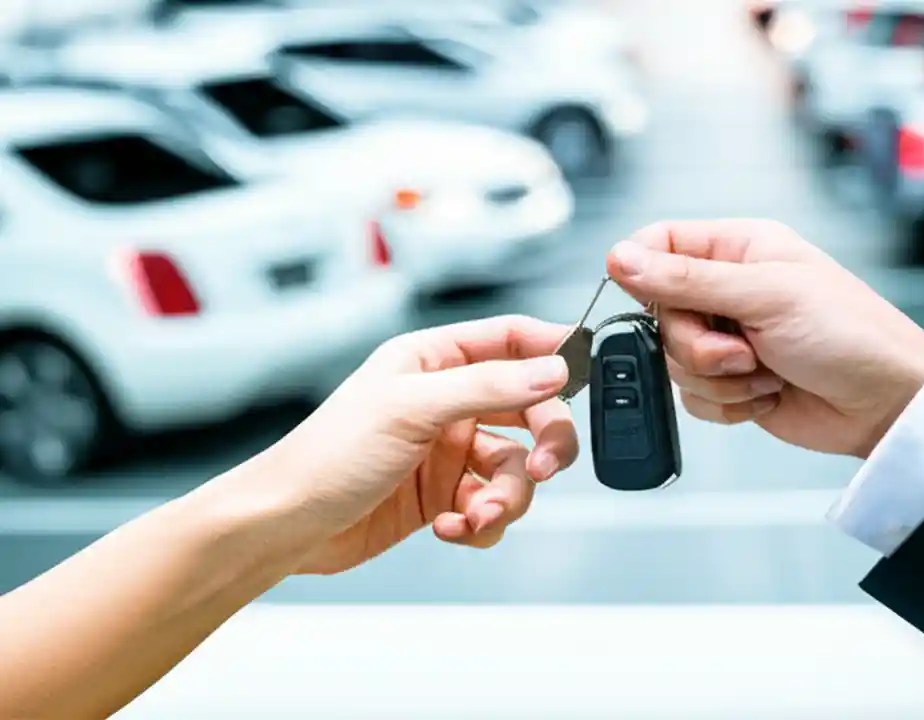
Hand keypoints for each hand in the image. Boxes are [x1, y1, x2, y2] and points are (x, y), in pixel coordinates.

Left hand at [251, 315, 576, 574]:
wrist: (285, 527)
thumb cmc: (325, 456)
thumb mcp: (411, 408)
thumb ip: (488, 387)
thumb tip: (551, 371)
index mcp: (433, 360)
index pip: (510, 339)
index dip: (553, 350)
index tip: (588, 369)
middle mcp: (446, 401)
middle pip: (529, 409)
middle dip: (543, 443)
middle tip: (544, 468)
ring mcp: (447, 450)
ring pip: (515, 468)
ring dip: (507, 497)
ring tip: (478, 515)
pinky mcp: (443, 496)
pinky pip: (491, 505)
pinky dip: (482, 522)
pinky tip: (453, 528)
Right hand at [606, 220, 923, 458]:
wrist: (888, 405)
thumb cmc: (852, 334)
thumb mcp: (767, 295)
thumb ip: (687, 279)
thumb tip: (619, 258)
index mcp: (740, 249)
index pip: (660, 243)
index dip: (640, 269)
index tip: (644, 297)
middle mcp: (729, 291)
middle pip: (660, 313)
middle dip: (697, 343)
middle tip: (743, 348)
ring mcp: (730, 339)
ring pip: (675, 361)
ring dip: (719, 377)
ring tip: (766, 371)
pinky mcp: (733, 383)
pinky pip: (694, 397)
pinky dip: (728, 404)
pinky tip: (768, 394)